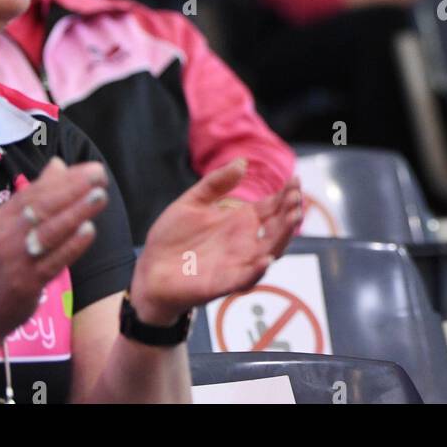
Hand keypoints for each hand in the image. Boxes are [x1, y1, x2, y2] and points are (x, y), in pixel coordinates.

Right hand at [0, 158, 107, 340]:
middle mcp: (5, 235)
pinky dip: (73, 245)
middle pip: (42, 206)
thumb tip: (58, 165)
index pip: (35, 191)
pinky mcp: (25, 283)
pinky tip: (90, 231)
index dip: (65, 178)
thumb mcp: (7, 228)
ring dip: (77, 212)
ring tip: (100, 196)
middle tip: (99, 175)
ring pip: (49, 231)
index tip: (92, 168)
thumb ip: (34, 198)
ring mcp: (14, 259)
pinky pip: (53, 260)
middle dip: (73, 188)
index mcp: (1, 218)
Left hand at [130, 160, 302, 324]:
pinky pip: (245, 278)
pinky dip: (257, 271)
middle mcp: (245, 242)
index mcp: (241, 221)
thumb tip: (242, 163)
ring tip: (292, 219)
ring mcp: (237, 263)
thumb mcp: (192, 202)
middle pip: (278, 228)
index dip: (287, 194)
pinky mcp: (223, 283)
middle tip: (297, 198)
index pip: (273, 206)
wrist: (150, 270)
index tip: (295, 180)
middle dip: (291, 213)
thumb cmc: (172, 237)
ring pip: (270, 251)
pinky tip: (266, 259)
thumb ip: (216, 183)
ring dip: (283, 237)